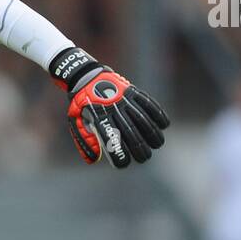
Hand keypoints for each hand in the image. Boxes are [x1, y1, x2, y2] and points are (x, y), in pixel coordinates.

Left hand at [50, 47, 168, 168]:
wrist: (84, 76)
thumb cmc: (81, 104)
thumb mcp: (76, 121)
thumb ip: (85, 139)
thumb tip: (93, 159)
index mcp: (97, 118)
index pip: (111, 140)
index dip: (119, 154)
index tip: (124, 163)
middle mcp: (113, 109)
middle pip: (130, 132)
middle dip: (139, 148)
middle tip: (144, 158)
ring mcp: (123, 99)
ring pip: (142, 118)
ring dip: (152, 133)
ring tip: (157, 144)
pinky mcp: (131, 91)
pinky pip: (147, 103)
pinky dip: (157, 113)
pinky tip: (164, 124)